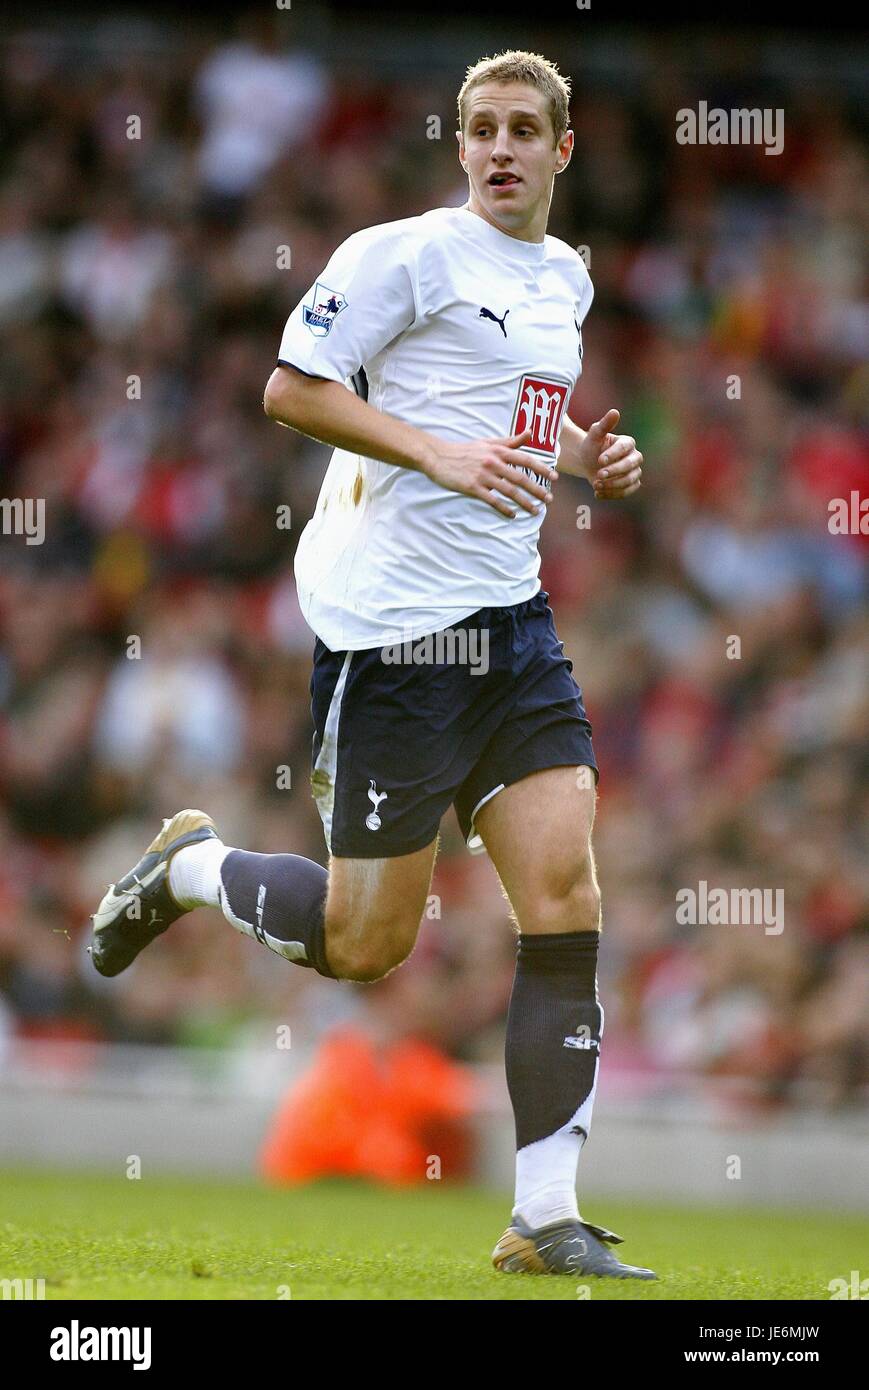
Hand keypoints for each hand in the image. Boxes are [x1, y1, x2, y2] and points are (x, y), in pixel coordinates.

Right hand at [422, 428, 556, 518]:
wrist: (438, 456)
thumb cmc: (464, 450)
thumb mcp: (487, 442)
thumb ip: (509, 440)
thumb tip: (530, 432)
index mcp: (498, 450)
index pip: (525, 459)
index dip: (541, 468)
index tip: (554, 477)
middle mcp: (493, 462)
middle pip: (521, 477)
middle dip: (537, 490)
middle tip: (549, 499)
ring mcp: (483, 476)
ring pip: (509, 491)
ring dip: (525, 502)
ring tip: (535, 511)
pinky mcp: (473, 488)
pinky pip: (493, 500)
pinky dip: (504, 509)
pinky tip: (513, 515)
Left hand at [578, 408, 642, 498]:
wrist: (588, 462)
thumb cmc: (592, 446)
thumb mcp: (594, 435)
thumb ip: (604, 425)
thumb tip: (615, 412)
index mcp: (628, 443)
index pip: (624, 448)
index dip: (613, 455)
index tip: (600, 460)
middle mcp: (635, 457)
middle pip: (630, 466)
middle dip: (614, 472)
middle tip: (598, 475)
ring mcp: (634, 472)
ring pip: (629, 481)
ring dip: (612, 485)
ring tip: (595, 485)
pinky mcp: (631, 485)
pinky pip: (626, 492)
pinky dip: (612, 494)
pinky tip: (598, 494)